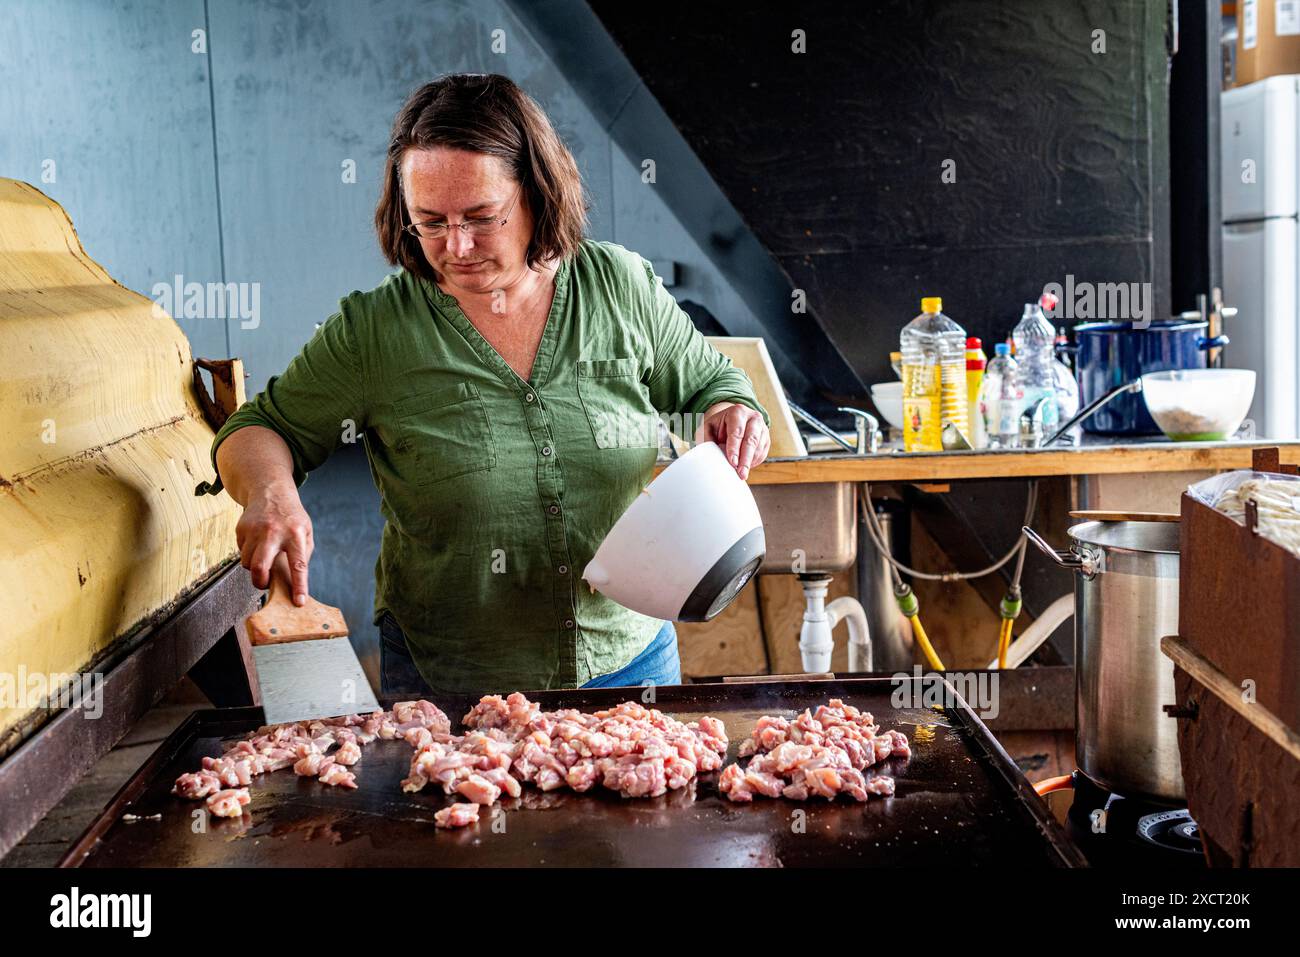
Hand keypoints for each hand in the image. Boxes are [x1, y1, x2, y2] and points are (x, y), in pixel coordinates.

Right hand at [235, 482, 314, 605]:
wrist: (270, 492)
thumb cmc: (291, 518)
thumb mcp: (306, 532)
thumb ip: (302, 556)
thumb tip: (294, 582)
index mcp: (296, 534)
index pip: (298, 564)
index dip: (299, 585)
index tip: (299, 601)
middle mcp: (274, 532)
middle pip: (260, 566)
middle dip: (260, 582)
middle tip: (265, 585)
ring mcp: (255, 530)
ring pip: (248, 563)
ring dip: (255, 567)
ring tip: (264, 556)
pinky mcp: (241, 529)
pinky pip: (241, 553)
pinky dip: (249, 554)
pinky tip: (257, 543)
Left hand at [697, 402, 769, 479]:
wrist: (730, 421)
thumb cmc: (717, 426)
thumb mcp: (708, 428)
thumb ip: (707, 439)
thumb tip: (711, 456)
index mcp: (738, 412)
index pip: (737, 432)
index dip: (735, 448)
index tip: (732, 462)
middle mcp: (753, 417)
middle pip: (751, 440)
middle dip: (746, 459)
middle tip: (741, 474)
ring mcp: (762, 428)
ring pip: (758, 448)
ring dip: (750, 462)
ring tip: (741, 474)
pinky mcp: (766, 438)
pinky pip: (762, 453)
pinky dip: (754, 462)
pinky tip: (745, 467)